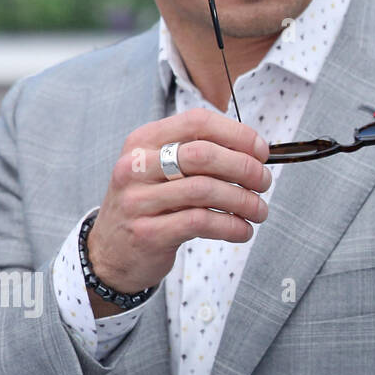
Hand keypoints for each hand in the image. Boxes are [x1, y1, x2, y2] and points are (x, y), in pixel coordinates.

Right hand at [85, 108, 271, 317]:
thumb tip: (255, 152)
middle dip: (245, 168)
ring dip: (244, 200)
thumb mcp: (162, 169)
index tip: (261, 152)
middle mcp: (136, 166)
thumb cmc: (151, 204)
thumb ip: (200, 154)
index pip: (197, 122)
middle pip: (204, 155)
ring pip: (205, 190)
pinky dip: (231, 225)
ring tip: (259, 210)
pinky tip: (243, 230)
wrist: (110, 252)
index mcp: (144, 141)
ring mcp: (138, 200)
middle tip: (264, 182)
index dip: (238, 134)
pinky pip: (201, 222)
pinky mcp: (148, 233)